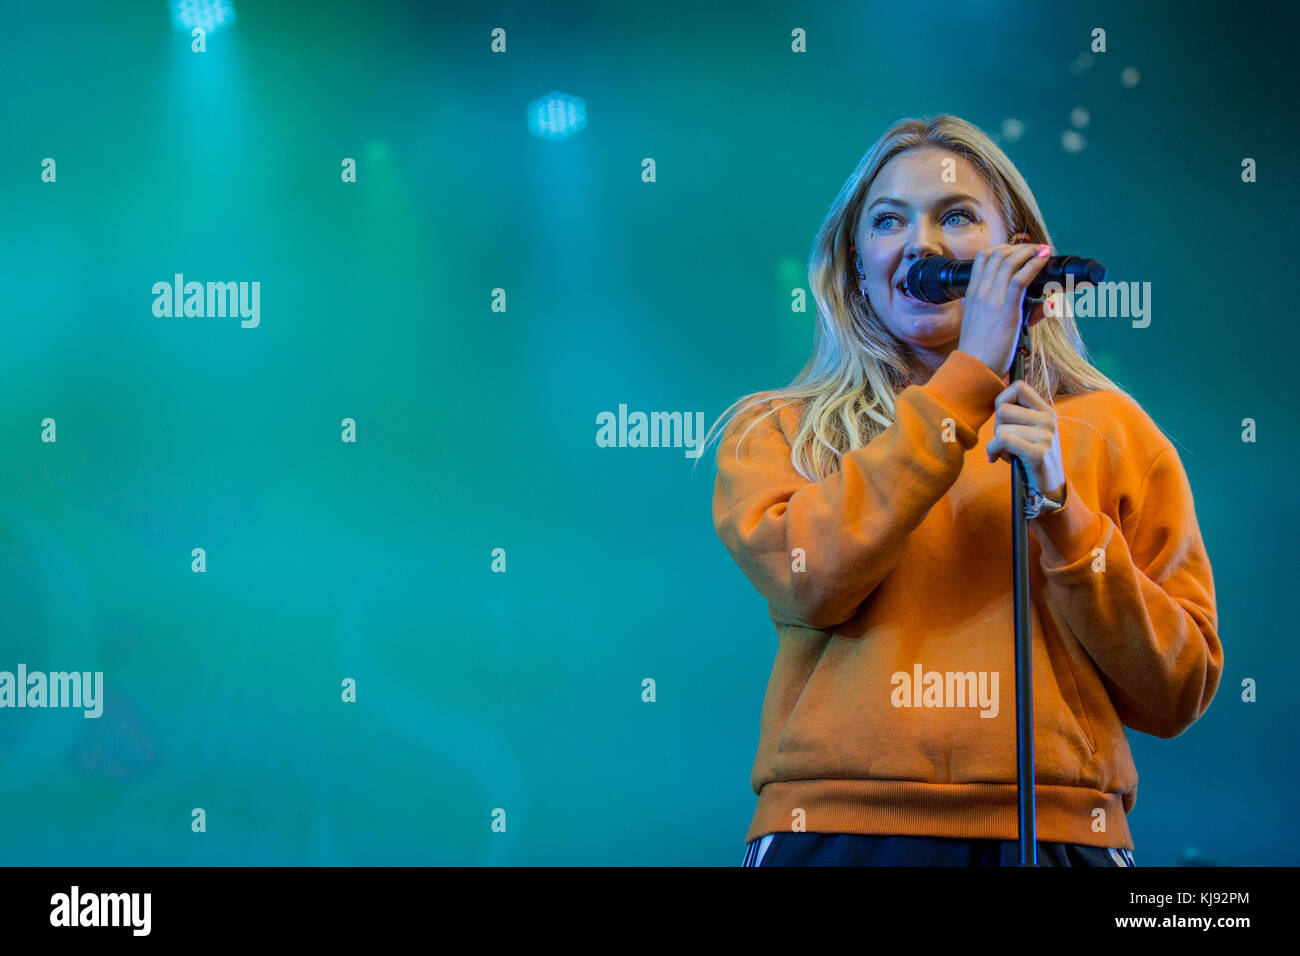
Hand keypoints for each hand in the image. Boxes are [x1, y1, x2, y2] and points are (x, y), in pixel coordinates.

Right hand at [956, 242, 1053, 376]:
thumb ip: (1010, 309)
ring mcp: (992, 299)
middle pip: (998, 254)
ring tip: (1042, 251)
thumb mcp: (987, 324)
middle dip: (1020, 247)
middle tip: (1035, 248)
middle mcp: (981, 292)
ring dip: (1029, 251)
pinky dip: (1034, 264)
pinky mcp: (1007, 309)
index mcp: (973, 293)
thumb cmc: (981, 350)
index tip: (1018, 249)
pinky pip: (1020, 278)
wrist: (974, 368)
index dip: (1003, 248)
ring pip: (1009, 261)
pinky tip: (1043, 260)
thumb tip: (1041, 304)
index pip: (983, 258)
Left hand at [986, 380, 1065, 503]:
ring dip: (996, 443)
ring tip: (1008, 452)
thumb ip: (1016, 411)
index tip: (1003, 419)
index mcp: (1046, 410)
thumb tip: (1001, 385)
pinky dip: (994, 450)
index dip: (1002, 400)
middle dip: (997, 427)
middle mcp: (1048, 420)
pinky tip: (996, 458)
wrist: (1049, 489)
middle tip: (1006, 442)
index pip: (1018, 386)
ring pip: (1001, 428)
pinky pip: (1003, 440)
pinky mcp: (1038, 453)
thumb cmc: (1029, 457)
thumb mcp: (1027, 430)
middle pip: (1003, 409)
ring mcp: (1046, 436)